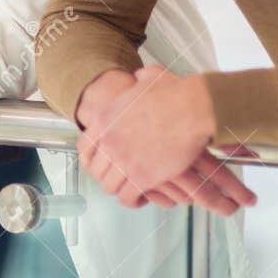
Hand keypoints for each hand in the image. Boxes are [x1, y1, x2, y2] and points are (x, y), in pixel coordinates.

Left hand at [76, 65, 256, 216]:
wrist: (194, 109)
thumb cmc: (178, 93)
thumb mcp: (150, 79)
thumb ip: (140, 80)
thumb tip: (140, 77)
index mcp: (106, 119)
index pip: (84, 147)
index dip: (91, 158)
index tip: (98, 163)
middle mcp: (109, 141)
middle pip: (96, 170)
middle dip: (107, 176)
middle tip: (119, 179)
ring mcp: (123, 160)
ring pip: (109, 186)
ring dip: (120, 189)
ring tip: (131, 190)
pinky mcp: (141, 177)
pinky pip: (127, 197)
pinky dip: (134, 200)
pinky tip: (143, 197)